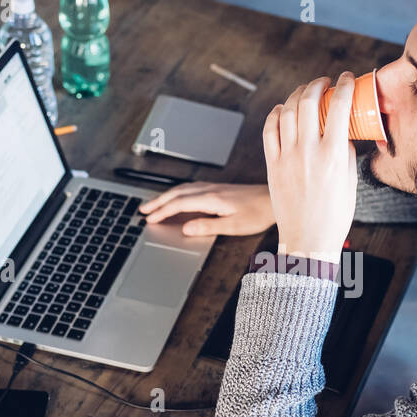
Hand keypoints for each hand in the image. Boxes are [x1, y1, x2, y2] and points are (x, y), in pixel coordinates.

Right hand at [139, 182, 274, 236]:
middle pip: (177, 193)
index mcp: (211, 199)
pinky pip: (192, 188)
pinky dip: (179, 192)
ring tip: (155, 204)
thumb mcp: (233, 226)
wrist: (274, 200)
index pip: (179, 204)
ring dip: (167, 196)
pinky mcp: (220, 189)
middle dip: (158, 202)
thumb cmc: (258, 214)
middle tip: (143, 211)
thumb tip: (186, 228)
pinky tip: (179, 197)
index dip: (162, 211)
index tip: (149, 219)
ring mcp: (215, 188)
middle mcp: (211, 190)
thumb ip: (208, 226)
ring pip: (183, 189)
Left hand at [264, 75, 357, 259]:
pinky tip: (280, 110)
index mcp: (333, 155)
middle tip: (324, 82)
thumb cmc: (334, 216)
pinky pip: (269, 130)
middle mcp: (308, 152)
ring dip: (296, 95)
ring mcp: (287, 157)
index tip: (348, 78)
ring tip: (304, 92)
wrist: (308, 240)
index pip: (339, 106)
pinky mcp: (272, 165)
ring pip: (286, 111)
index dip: (344, 85)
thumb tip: (342, 132)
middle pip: (307, 102)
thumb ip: (346, 152)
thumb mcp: (350, 181)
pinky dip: (274, 114)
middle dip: (317, 84)